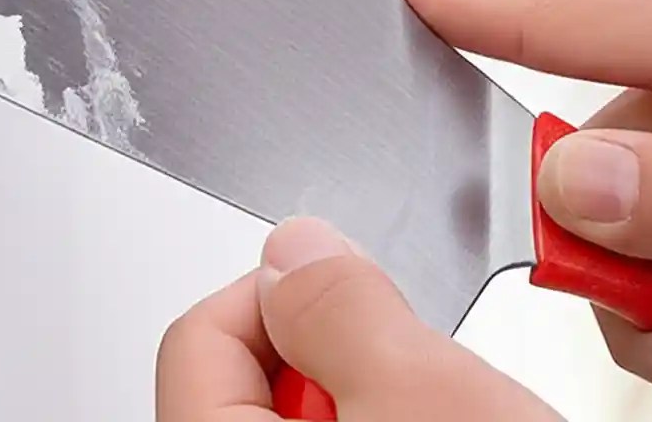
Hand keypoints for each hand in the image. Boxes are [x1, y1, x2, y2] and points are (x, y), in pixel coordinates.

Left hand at [157, 217, 562, 420]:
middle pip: (258, 370)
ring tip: (451, 411)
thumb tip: (296, 246)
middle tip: (416, 372)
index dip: (283, 291)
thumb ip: (343, 309)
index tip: (351, 282)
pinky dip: (398, 413)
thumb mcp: (425, 396)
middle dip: (346, 348)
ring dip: (383, 388)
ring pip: (317, 407)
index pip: (200, 336)